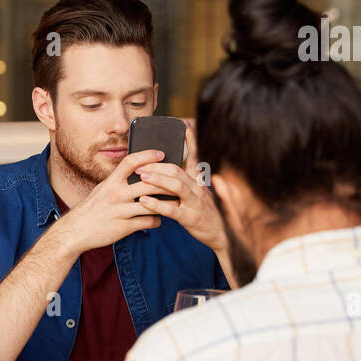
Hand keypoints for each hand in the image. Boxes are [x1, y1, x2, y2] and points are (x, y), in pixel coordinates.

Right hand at [54, 149, 167, 253]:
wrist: (75, 231)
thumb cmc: (91, 209)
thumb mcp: (101, 189)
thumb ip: (118, 181)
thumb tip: (135, 172)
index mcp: (111, 182)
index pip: (131, 162)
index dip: (147, 155)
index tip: (161, 153)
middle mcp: (116, 194)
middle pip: (149, 183)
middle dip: (166, 182)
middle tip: (178, 181)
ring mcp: (121, 211)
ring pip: (153, 204)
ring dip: (167, 203)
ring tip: (175, 201)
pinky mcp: (124, 227)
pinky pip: (148, 222)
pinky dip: (157, 220)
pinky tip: (158, 219)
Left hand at [134, 122, 228, 253]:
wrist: (221, 236)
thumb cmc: (203, 214)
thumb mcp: (197, 195)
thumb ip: (184, 183)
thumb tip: (165, 171)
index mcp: (199, 181)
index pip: (195, 156)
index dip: (191, 140)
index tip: (183, 123)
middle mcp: (198, 188)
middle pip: (177, 170)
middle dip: (158, 164)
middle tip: (139, 163)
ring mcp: (195, 203)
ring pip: (177, 186)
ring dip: (157, 179)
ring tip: (141, 175)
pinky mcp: (191, 218)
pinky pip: (172, 210)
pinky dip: (157, 204)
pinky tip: (144, 200)